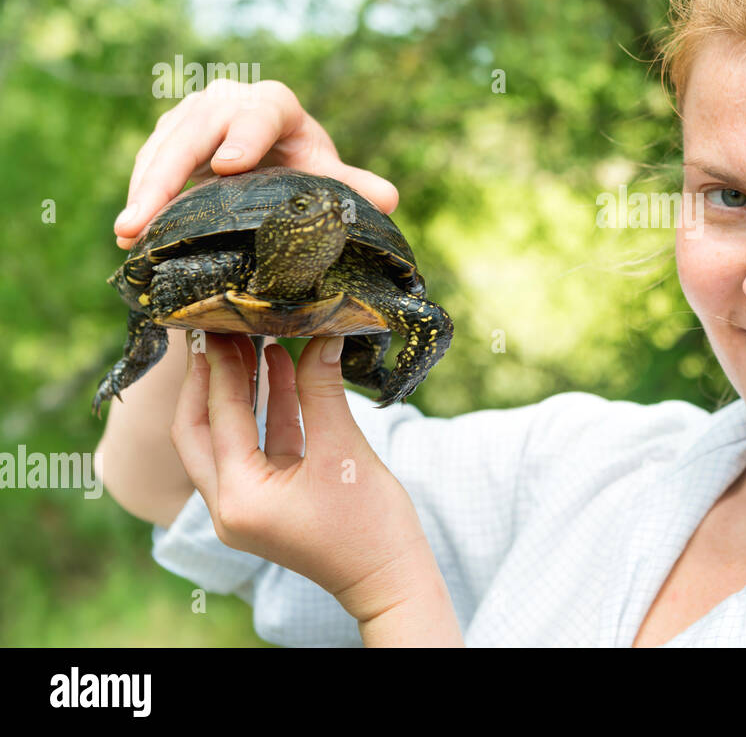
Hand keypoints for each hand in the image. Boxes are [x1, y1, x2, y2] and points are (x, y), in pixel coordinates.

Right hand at [114, 79, 398, 248]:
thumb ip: (356, 187)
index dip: (245, 136)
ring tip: (128, 233)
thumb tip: (389, 199)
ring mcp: (195, 114)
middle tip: (146, 217)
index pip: (260, 114)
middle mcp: (230, 100)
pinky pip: (150, 159)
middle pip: (197, 129)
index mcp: (276, 105)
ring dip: (144, 188)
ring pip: (165, 145)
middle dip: (170, 173)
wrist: (274, 159)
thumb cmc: (304, 166)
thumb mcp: (328, 176)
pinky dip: (139, 192)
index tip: (228, 167)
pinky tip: (129, 232)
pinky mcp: (171, 133)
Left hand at [170, 332, 457, 633]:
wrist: (390, 579)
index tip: (224, 322)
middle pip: (199, 430)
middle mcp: (228, 506)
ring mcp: (245, 507)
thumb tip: (322, 335)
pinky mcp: (267, 503)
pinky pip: (255, 447)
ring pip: (225, 437)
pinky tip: (279, 369)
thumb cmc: (370, 527)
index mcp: (238, 498)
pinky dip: (264, 411)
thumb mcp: (344, 450)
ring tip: (249, 340)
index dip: (224, 366)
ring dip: (238, 391)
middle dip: (210, 379)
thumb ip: (323, 390)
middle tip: (218, 330)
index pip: (219, 417)